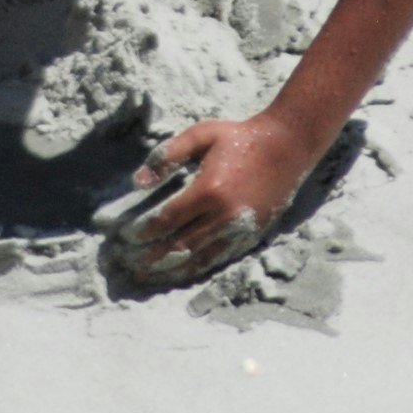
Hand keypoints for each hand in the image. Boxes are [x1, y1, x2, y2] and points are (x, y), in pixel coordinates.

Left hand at [107, 111, 320, 289]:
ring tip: (151, 278)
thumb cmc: (239, 138)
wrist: (286, 147)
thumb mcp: (202, 135)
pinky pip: (220, 258)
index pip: (168, 219)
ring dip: (172, 270)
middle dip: (153, 257)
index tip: (126, 238)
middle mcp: (223, 216)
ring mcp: (239, 230)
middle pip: (180, 245)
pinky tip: (183, 274)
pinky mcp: (251, 236)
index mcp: (209, 190)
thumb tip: (138, 181)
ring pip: (199, 258)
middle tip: (131, 267)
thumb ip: (168, 154)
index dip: (145, 231)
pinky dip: (198, 269)